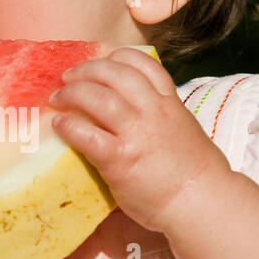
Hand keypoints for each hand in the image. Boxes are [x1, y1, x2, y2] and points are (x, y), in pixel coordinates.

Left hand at [48, 48, 231, 233]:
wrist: (200, 201)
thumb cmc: (193, 172)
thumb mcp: (184, 128)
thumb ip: (162, 115)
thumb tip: (136, 113)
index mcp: (169, 102)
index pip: (143, 64)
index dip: (118, 57)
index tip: (103, 61)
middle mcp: (152, 111)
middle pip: (113, 73)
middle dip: (86, 70)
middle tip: (68, 78)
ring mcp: (135, 133)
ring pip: (96, 97)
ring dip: (71, 93)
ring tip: (58, 99)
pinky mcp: (119, 159)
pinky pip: (86, 135)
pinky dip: (69, 126)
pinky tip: (60, 125)